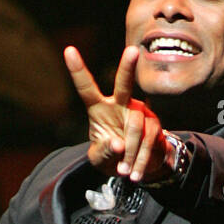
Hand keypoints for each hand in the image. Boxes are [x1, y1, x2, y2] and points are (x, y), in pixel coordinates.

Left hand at [64, 44, 169, 183]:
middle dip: (127, 67)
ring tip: (124, 171)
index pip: (87, 88)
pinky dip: (139, 160)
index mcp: (99, 108)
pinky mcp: (154, 125)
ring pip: (135, 126)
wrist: (135, 168)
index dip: (78, 70)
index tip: (68, 50)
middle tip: (131, 51)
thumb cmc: (111, 156)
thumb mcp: (99, 158)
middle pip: (123, 84)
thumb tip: (118, 145)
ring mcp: (139, 112)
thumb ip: (103, 151)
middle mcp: (120, 104)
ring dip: (129, 153)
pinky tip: (134, 174)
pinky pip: (148, 141)